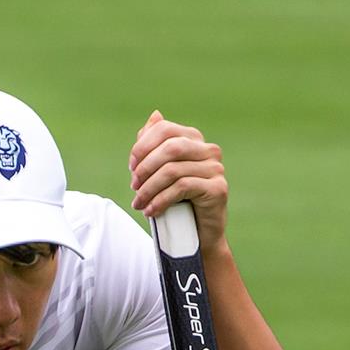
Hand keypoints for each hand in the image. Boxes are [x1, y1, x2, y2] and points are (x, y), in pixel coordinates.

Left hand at [129, 110, 227, 251]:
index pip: (164, 129)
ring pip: (173, 170)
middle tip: (134, 187)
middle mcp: (209, 150)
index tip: (132, 168)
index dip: (143, 147)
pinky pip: (182, 188)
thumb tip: (155, 115)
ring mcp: (216, 168)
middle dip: (146, 167)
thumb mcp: (161, 171)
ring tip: (139, 203)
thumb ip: (156, 144)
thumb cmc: (178, 201)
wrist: (198, 234)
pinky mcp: (218, 188)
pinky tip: (151, 211)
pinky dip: (161, 200)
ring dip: (150, 188)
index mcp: (194, 139)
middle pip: (170, 148)